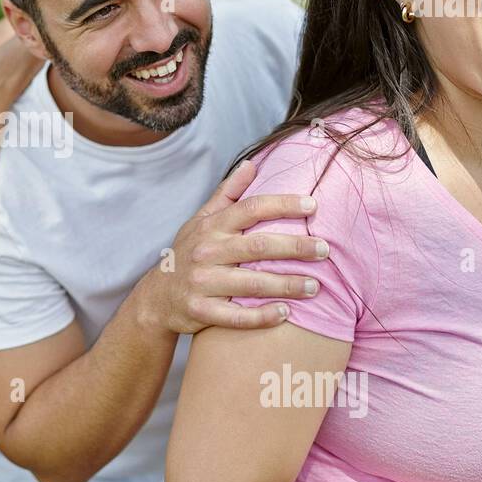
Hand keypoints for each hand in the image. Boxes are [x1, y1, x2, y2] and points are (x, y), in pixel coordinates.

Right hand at [137, 160, 328, 333]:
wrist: (157, 297)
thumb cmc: (188, 254)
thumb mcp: (201, 220)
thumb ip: (228, 195)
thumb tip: (252, 164)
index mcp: (212, 227)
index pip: (251, 209)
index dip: (283, 205)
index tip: (313, 206)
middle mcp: (207, 252)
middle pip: (258, 246)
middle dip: (295, 247)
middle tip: (325, 250)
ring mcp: (203, 282)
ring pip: (252, 283)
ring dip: (287, 285)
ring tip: (315, 286)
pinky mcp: (201, 311)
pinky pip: (236, 316)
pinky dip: (261, 316)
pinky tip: (286, 313)